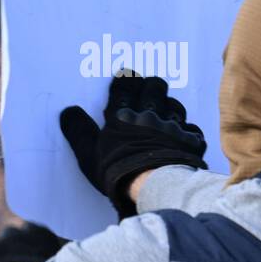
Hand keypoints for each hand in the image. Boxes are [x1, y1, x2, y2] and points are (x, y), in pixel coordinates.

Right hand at [60, 75, 206, 216]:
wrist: (153, 186)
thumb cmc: (117, 173)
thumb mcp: (89, 155)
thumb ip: (79, 131)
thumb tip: (68, 111)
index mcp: (123, 116)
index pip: (124, 88)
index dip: (126, 80)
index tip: (127, 75)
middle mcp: (149, 115)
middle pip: (155, 88)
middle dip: (152, 86)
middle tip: (150, 88)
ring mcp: (172, 126)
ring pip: (175, 105)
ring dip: (170, 107)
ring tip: (167, 112)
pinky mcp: (190, 140)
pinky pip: (192, 128)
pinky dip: (188, 132)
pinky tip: (185, 136)